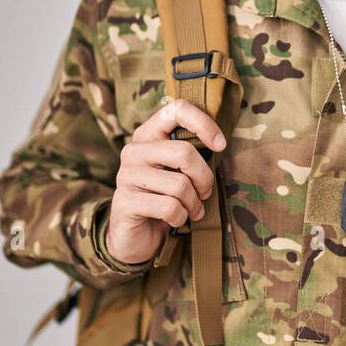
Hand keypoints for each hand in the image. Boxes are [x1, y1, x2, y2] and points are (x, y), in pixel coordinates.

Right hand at [104, 98, 226, 265]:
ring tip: (194, 210)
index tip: (221, 146)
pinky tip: (178, 220)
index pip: (177, 110)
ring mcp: (126, 175)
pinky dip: (181, 217)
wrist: (134, 235)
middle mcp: (134, 150)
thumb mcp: (177, 171)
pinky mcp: (125, 202)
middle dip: (204, 178)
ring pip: (179, 185)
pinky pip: (169, 207)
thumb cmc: (163, 197)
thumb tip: (220, 144)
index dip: (204, 124)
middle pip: (184, 153)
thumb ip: (190, 154)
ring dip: (194, 203)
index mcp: (148, 134)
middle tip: (206, 193)